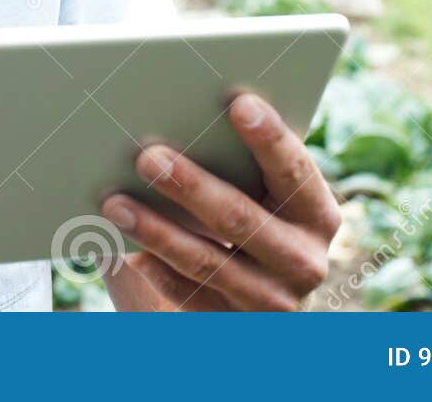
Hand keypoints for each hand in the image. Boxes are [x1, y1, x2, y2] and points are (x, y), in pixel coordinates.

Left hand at [101, 93, 339, 310]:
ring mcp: (273, 301)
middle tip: (148, 157)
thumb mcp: (254, 194)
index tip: (239, 103)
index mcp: (316, 213)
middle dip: (191, 186)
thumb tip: (172, 115)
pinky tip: (124, 252)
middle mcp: (304, 260)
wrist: (247, 302)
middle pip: (241, 218)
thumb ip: (231, 161)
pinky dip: (156, 271)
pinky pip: (189, 297)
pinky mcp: (237, 328)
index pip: (294, 170)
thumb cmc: (242, 222)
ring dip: (157, 230)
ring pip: (207, 261)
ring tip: (115, 203)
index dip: (269, 138)